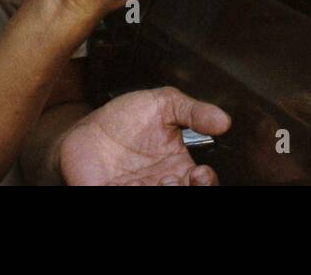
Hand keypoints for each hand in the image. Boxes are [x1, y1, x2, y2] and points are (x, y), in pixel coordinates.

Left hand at [57, 88, 229, 185]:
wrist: (86, 130)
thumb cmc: (126, 119)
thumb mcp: (163, 104)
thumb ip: (193, 111)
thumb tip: (224, 120)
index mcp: (179, 169)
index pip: (202, 184)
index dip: (205, 183)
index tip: (200, 173)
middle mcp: (161, 185)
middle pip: (184, 197)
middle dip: (184, 193)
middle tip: (171, 180)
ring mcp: (138, 192)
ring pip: (156, 206)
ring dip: (157, 194)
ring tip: (148, 182)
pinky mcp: (111, 195)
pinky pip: (122, 200)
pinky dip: (128, 192)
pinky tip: (126, 183)